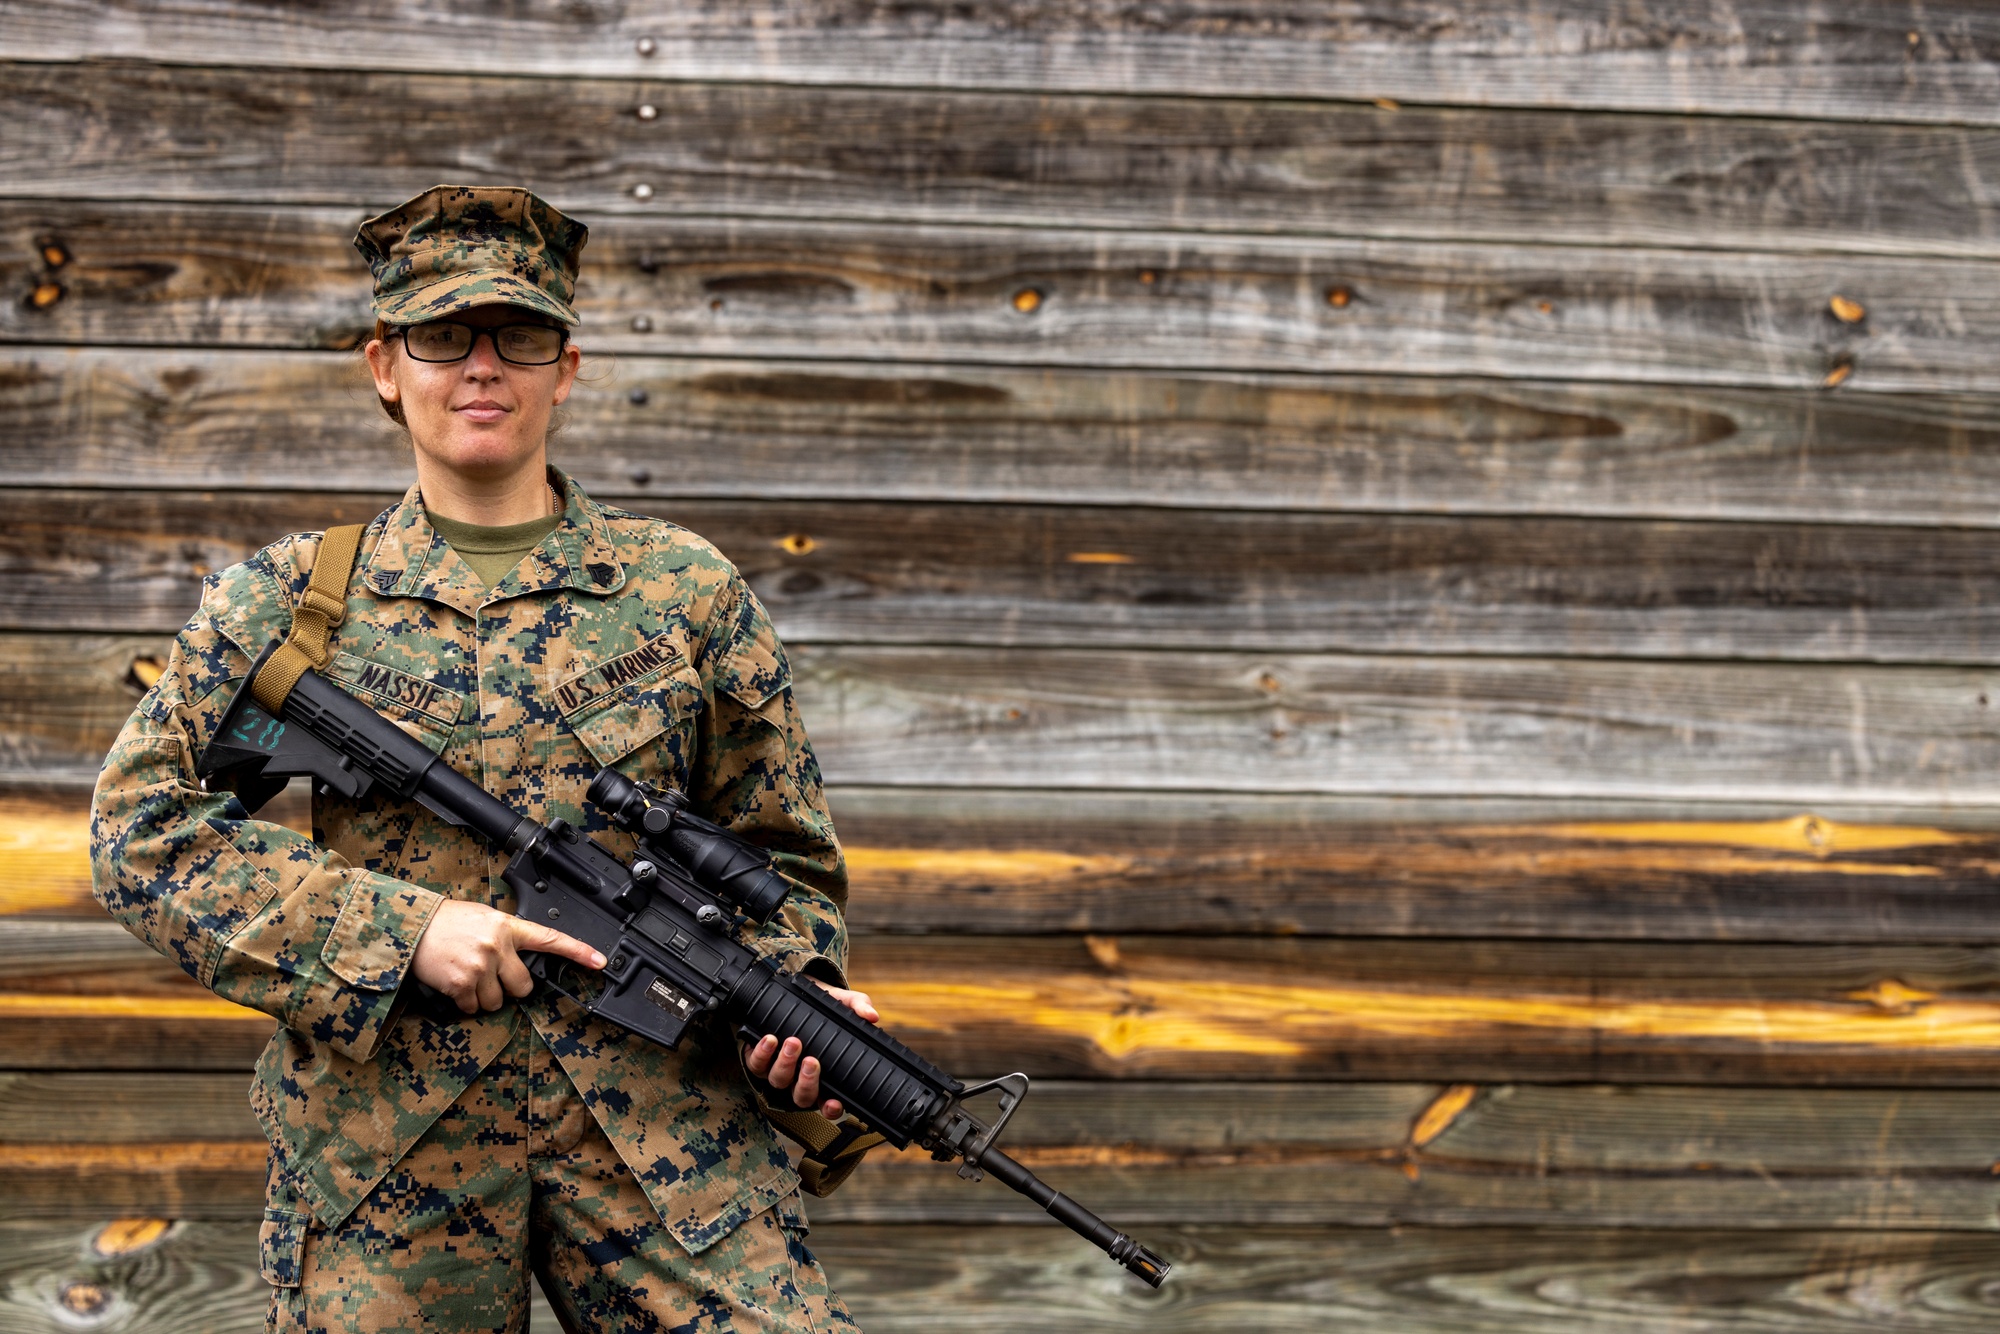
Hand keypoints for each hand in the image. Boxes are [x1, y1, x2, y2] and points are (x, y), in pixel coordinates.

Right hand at [411, 898, 603, 1013]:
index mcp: (507, 926)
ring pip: (498, 1002)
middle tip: (493, 978)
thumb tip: (521, 955)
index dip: (578, 952)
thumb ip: (506, 934)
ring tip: (468, 977)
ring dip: (485, 998)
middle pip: (524, 986)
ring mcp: (481, 966)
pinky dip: (465, 1004)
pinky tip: (455, 986)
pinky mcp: (462, 984)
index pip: (550, 939)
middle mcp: (498, 946)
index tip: (599, 962)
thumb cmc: (447, 922)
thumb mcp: (484, 917)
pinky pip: (473, 1008)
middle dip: (511, 989)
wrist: (411, 926)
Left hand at [744, 982, 879, 1119]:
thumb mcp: (843, 1004)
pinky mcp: (758, 1059)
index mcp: (825, 1076)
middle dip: (807, 1082)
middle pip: (802, 1097)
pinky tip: (770, 1039)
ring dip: (786, 1064)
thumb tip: (872, 1015)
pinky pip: (756, 1065)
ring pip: (779, 1081)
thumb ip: (858, 1007)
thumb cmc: (822, 1006)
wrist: (792, 992)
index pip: (829, 1102)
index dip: (831, 1108)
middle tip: (812, 1061)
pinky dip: (762, 1054)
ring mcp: (779, 1071)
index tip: (834, 1102)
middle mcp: (800, 1079)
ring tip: (793, 1042)